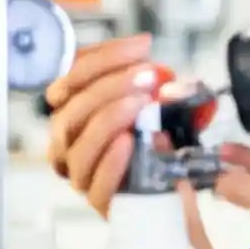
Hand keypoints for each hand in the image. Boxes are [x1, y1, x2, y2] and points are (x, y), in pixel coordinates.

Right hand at [43, 34, 163, 215]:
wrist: (178, 202)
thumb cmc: (163, 152)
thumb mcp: (165, 113)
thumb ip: (162, 93)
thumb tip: (166, 80)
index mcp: (79, 115)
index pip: (73, 79)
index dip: (103, 58)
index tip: (141, 45)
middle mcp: (71, 143)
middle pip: (71, 110)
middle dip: (108, 86)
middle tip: (146, 75)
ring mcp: (83, 174)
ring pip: (77, 144)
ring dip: (108, 118)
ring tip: (140, 103)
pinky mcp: (101, 203)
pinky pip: (96, 184)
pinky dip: (111, 160)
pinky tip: (130, 141)